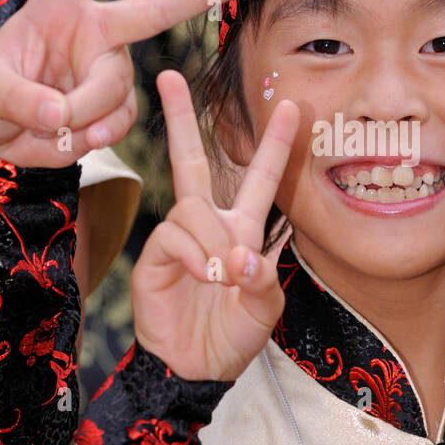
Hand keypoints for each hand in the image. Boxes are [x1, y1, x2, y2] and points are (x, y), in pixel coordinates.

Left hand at [0, 0, 252, 166]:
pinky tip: (70, 140)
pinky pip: (117, 125)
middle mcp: (94, 32)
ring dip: (80, 116)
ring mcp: (111, 71)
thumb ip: (20, 99)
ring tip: (47, 126)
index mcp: (58, 5)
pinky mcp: (116, 109)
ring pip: (114, 93)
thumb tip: (60, 117)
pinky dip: (91, 138)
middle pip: (151, 11)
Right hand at [132, 70, 299, 380]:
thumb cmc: (233, 336)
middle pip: (193, 161)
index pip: (260, 178)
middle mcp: (208, 225)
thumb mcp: (265, 308)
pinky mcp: (154, 254)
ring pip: (195, 209)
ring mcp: (178, 237)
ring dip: (214, 243)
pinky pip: (174, 236)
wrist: (195, 368)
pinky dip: (195, 257)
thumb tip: (238, 257)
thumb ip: (261, 279)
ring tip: (222, 277)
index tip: (291, 106)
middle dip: (181, 118)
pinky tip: (201, 278)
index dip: (275, 144)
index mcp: (242, 230)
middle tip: (167, 76)